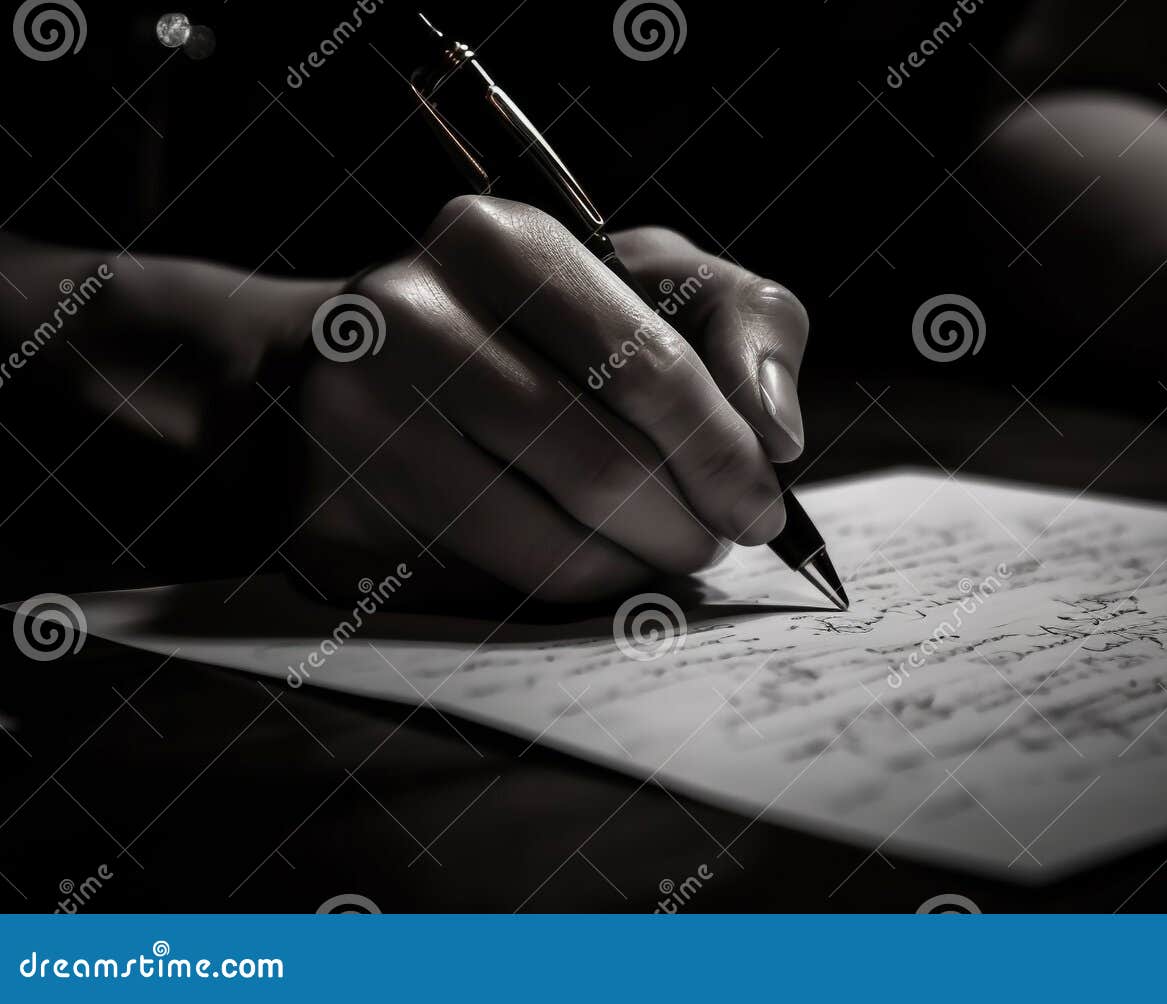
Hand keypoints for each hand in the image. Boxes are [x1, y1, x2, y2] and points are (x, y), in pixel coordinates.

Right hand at [283, 196, 809, 606]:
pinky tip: (596, 565)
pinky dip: (573, 589)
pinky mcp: (339, 509)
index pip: (645, 367)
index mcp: (499, 241)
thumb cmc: (548, 326)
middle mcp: (409, 315)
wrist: (372, 366)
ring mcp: (357, 416)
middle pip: (602, 465)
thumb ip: (749, 327)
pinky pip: (498, 583)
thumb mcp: (660, 286)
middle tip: (714, 540)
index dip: (722, 454)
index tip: (762, 509)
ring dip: (637, 567)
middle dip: (686, 522)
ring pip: (552, 540)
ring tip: (662, 553)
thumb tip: (778, 436)